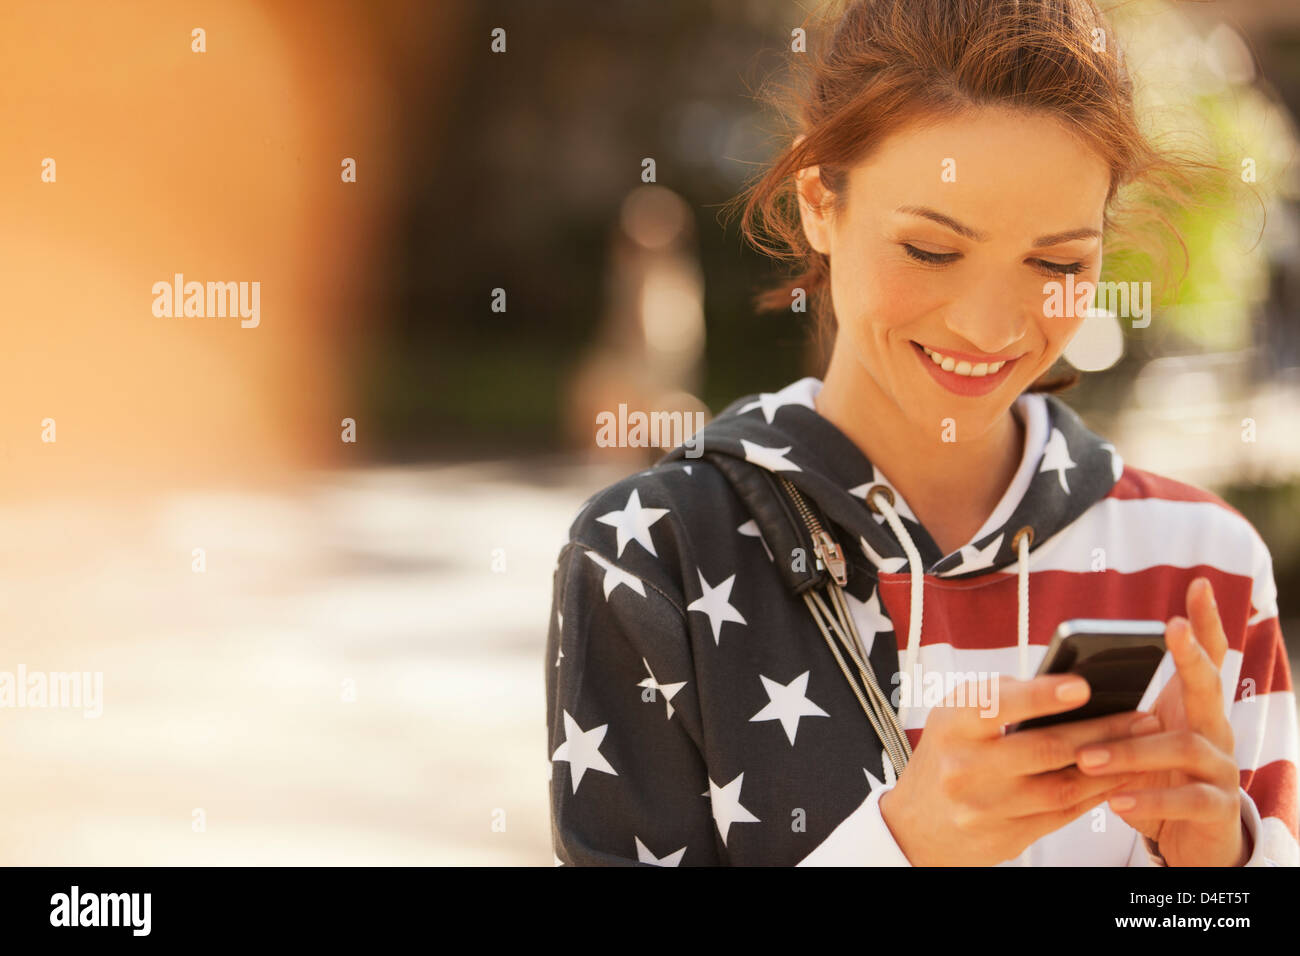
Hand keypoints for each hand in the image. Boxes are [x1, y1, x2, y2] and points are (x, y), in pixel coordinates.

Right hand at [878, 673, 1158, 864]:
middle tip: (1141, 716)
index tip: (1082, 685)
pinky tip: (1121, 778)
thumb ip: (997, 698)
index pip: (996, 706)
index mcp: (951, 726)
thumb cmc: (946, 757)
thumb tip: (1060, 682)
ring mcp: (985, 808)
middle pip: (1042, 748)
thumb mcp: (954, 719)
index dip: (1040, 696)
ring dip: (1111, 766)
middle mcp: (964, 768)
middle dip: (1100, 731)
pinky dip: (1097, 794)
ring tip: (1143, 746)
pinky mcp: (1007, 838)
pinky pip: (1064, 814)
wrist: (916, 828)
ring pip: (1062, 786)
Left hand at [1075, 578, 1247, 865]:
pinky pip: (1189, 800)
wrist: (1188, 838)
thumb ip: (1105, 711)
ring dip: (1132, 750)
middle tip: (1171, 627)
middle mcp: (1213, 729)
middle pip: (1209, 685)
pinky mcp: (1216, 808)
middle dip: (1191, 655)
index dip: (1204, 622)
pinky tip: (1115, 799)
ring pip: (1186, 746)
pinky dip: (1150, 799)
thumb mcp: (1129, 738)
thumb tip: (1052, 683)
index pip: (1205, 656)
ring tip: (1086, 756)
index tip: (1197, 584)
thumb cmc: (1149, 776)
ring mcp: (1220, 767)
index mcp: (1189, 707)